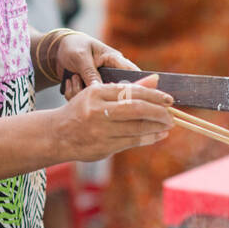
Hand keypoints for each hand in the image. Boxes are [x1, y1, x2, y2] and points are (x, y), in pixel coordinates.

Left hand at [51, 31, 139, 99]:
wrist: (59, 51)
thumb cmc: (74, 46)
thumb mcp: (81, 57)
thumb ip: (90, 72)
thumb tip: (99, 90)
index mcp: (115, 60)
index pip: (132, 73)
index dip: (135, 86)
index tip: (124, 97)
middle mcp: (111, 75)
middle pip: (116, 93)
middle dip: (99, 95)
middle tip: (86, 88)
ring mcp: (101, 85)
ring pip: (99, 100)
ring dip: (82, 94)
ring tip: (73, 79)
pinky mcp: (90, 93)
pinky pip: (86, 102)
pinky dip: (74, 95)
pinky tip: (69, 83)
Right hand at [53, 75, 173, 161]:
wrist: (57, 134)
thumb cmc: (83, 110)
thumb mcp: (100, 94)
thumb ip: (128, 88)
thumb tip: (156, 80)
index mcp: (97, 93)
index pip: (131, 91)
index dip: (154, 95)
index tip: (169, 99)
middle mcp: (97, 111)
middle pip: (136, 109)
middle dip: (158, 111)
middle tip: (172, 114)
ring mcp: (100, 130)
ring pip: (136, 127)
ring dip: (156, 126)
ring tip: (168, 124)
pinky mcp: (102, 147)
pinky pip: (131, 142)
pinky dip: (148, 138)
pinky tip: (158, 135)